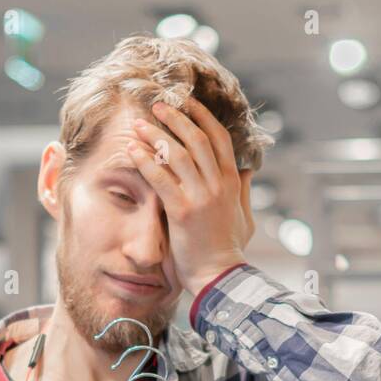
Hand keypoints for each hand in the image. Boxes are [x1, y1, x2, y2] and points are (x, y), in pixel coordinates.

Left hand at [127, 98, 255, 296]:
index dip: (202, 116)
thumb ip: (245, 191)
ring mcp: (201, 197)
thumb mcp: (244, 216)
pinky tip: (131, 150)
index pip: (218, 138)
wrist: (220, 277)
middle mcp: (218, 184)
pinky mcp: (182, 212)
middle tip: (156, 105)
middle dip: (175, 117)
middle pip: (196, 138)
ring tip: (138, 124)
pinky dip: (145, 161)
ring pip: (177, 153)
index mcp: (233, 182)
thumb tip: (249, 170)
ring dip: (155, 134)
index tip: (186, 102)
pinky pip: (161, 178)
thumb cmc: (230, 250)